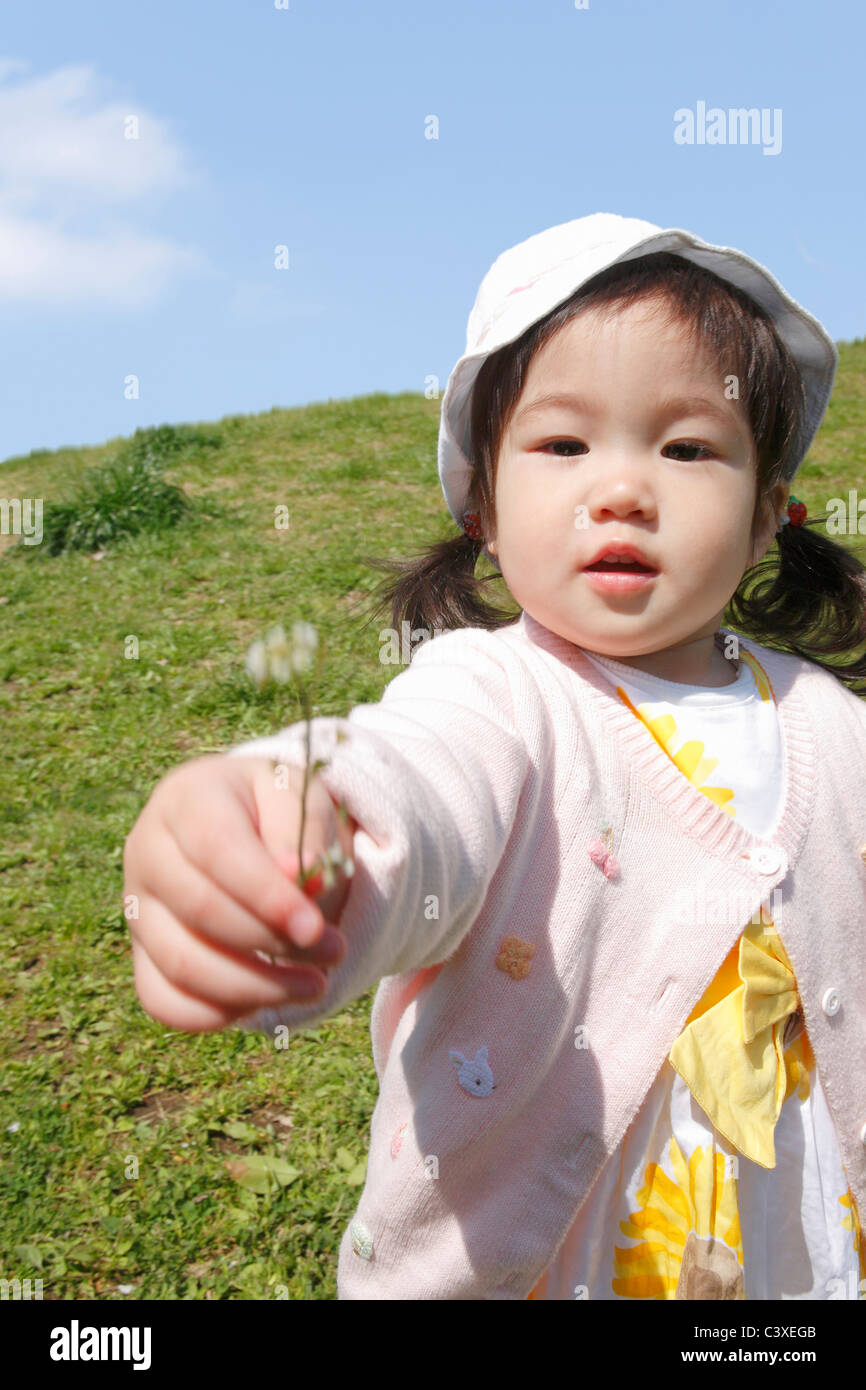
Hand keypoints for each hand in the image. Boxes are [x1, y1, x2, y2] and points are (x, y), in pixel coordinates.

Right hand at [123, 753, 356, 1031]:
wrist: (245, 824)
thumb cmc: (275, 811)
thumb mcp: (301, 798)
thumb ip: (304, 831)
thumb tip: (299, 877)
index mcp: (185, 800)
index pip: (216, 849)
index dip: (265, 895)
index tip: (314, 927)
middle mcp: (147, 852)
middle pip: (199, 911)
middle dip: (273, 943)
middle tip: (332, 952)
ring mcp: (138, 908)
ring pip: (182, 964)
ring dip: (255, 987)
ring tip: (314, 984)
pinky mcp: (142, 954)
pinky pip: (163, 1001)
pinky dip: (217, 1013)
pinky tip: (265, 999)